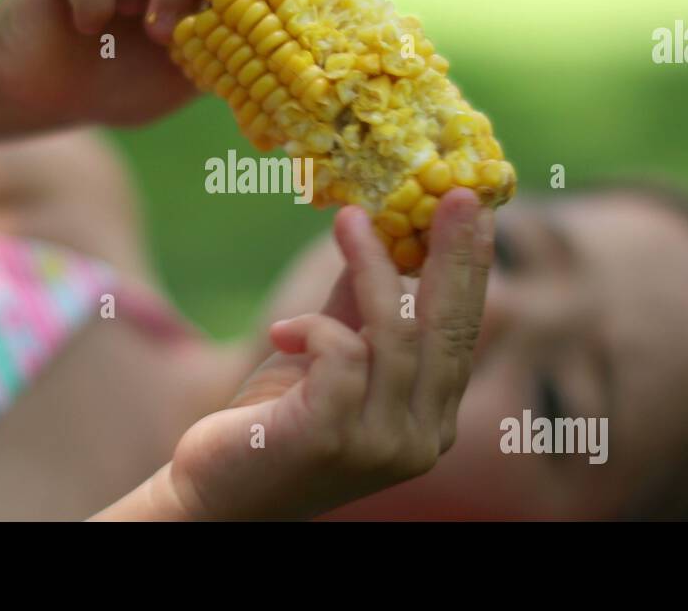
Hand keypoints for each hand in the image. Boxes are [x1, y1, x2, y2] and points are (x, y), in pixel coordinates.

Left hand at [167, 188, 494, 519]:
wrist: (213, 492)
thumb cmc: (271, 420)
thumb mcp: (324, 353)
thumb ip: (356, 304)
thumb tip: (380, 229)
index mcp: (430, 418)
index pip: (464, 333)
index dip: (471, 269)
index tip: (475, 207)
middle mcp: (421, 438)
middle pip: (448, 331)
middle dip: (453, 256)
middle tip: (452, 194)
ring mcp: (382, 445)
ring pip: (394, 335)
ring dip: (370, 268)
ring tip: (347, 221)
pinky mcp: (335, 440)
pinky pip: (343, 354)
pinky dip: (314, 327)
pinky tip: (284, 332)